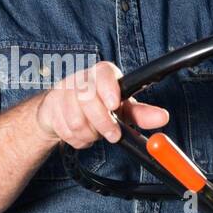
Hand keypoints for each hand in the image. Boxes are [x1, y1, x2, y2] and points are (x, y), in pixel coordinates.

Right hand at [34, 61, 169, 147]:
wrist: (63, 112)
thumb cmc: (98, 107)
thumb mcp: (122, 110)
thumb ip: (142, 114)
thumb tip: (162, 118)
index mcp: (102, 74)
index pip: (103, 73)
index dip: (108, 88)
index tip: (114, 104)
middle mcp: (81, 79)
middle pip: (88, 99)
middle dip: (102, 123)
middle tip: (113, 135)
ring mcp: (63, 92)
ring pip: (76, 119)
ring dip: (89, 134)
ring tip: (95, 133)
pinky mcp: (49, 107)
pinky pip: (64, 129)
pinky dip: (76, 139)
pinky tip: (81, 134)